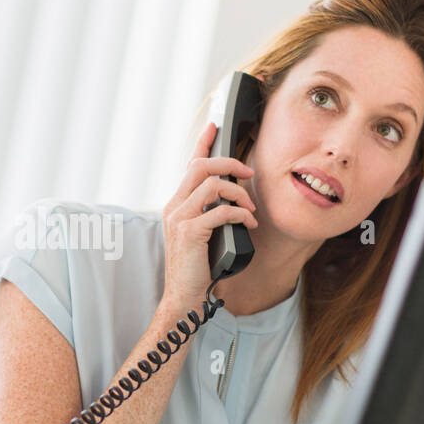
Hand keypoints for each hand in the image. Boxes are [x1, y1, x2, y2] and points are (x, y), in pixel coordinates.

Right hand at [160, 122, 257, 312]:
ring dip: (239, 193)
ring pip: (212, 185)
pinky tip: (248, 222)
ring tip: (250, 208)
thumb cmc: (196, 269)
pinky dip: (241, 214)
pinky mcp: (190, 232)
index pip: (189, 165)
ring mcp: (179, 219)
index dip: (203, 142)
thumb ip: (209, 214)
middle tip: (249, 173)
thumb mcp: (202, 235)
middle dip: (229, 163)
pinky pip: (221, 211)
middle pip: (200, 166)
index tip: (214, 126)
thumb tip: (233, 198)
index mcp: (176, 205)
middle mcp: (174, 207)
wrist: (182, 297)